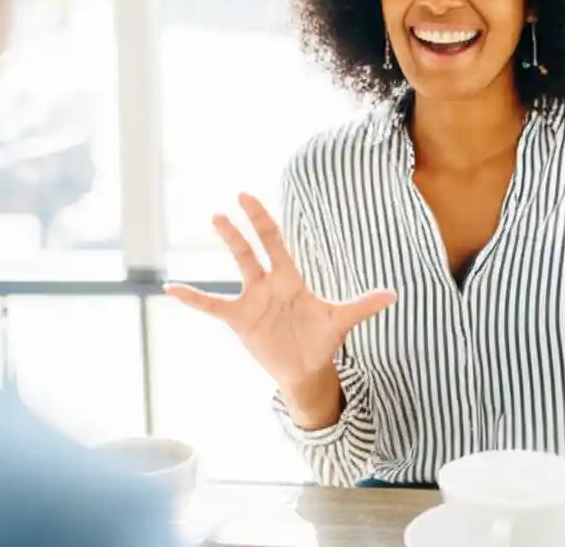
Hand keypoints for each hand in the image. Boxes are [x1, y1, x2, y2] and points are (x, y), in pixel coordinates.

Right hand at [165, 193, 395, 390]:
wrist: (306, 367)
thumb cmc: (322, 338)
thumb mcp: (342, 319)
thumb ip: (363, 305)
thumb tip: (393, 294)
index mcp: (290, 277)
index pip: (275, 241)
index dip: (263, 219)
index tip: (247, 197)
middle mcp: (268, 283)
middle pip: (253, 249)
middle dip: (243, 227)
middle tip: (228, 204)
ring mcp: (251, 300)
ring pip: (237, 267)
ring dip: (228, 245)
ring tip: (215, 220)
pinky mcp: (240, 320)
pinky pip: (212, 307)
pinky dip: (193, 298)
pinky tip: (172, 288)